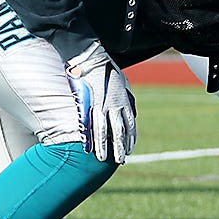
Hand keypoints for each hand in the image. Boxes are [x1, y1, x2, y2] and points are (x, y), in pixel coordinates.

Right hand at [66, 42, 136, 162]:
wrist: (90, 58)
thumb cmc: (106, 69)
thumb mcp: (123, 81)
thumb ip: (126, 95)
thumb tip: (131, 105)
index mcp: (123, 101)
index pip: (130, 125)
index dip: (130, 139)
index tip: (130, 149)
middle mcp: (114, 106)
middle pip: (119, 131)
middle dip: (119, 148)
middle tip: (121, 160)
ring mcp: (100, 106)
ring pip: (104, 131)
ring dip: (104, 147)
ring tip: (104, 159)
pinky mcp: (87, 105)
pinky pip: (89, 125)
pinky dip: (89, 137)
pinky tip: (89, 148)